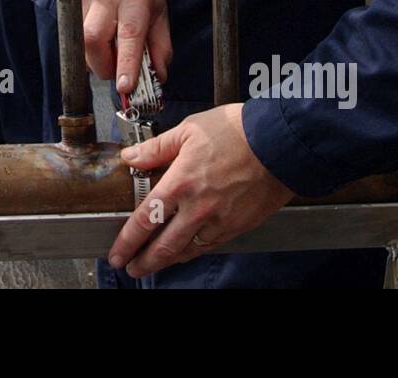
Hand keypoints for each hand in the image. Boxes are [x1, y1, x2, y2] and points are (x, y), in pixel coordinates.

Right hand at [80, 0, 171, 97]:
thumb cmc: (141, 1)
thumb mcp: (160, 21)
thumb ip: (160, 51)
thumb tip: (156, 78)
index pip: (129, 34)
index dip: (126, 63)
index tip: (125, 87)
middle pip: (93, 39)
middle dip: (103, 65)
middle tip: (116, 71)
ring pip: (80, 43)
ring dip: (95, 60)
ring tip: (110, 53)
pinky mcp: (71, 5)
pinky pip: (74, 40)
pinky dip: (88, 52)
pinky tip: (99, 44)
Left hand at [108, 103, 294, 277]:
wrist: (280, 143)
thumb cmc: (237, 132)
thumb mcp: (189, 130)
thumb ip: (157, 148)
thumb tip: (131, 157)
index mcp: (180, 183)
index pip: (145, 220)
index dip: (128, 241)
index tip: (117, 252)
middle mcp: (197, 209)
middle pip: (164, 246)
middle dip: (143, 262)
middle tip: (130, 268)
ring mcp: (219, 221)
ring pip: (187, 251)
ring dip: (167, 261)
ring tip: (154, 264)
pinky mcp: (238, 226)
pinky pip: (209, 246)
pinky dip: (193, 252)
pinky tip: (186, 251)